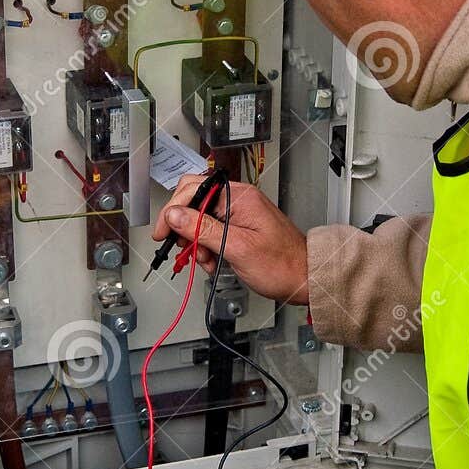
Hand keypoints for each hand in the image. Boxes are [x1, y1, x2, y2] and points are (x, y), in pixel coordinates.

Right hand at [152, 174, 308, 303]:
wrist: (305, 279)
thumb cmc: (282, 264)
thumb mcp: (237, 248)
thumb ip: (203, 229)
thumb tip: (174, 215)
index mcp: (239, 196)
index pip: (193, 189)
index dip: (172, 210)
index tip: (164, 232)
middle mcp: (238, 200)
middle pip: (194, 201)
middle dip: (184, 227)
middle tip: (182, 248)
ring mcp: (238, 213)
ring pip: (200, 219)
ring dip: (196, 242)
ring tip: (205, 260)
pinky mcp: (239, 227)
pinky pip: (212, 231)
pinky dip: (207, 247)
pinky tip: (213, 261)